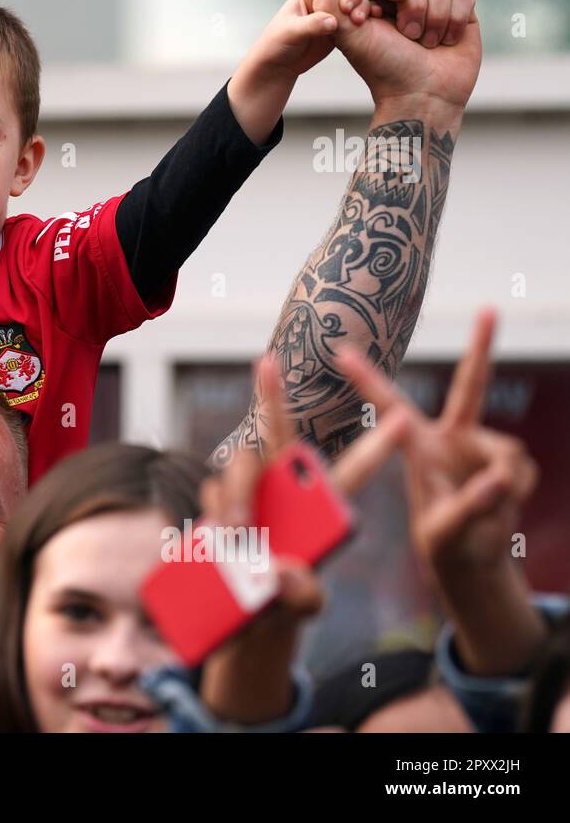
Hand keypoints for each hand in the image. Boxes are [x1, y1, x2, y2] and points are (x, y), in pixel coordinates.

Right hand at [199, 353, 408, 721]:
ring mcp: (248, 493)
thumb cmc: (284, 603)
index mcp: (320, 508)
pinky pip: (212, 493)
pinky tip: (218, 537)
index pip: (353, 472)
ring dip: (238, 491)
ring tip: (238, 531)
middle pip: (278, 436)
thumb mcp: (301, 607)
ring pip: (239, 466)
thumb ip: (302, 596)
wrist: (240, 614)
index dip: (379, 446)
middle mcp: (283, 489)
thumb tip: (283, 572)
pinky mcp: (218, 504)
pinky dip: (215, 512)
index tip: (405, 416)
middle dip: (271, 396)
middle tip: (267, 361)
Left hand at [246, 0, 379, 81]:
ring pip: (355, 0)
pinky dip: (364, 19)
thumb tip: (333, 21)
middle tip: (351, 9)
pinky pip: (357, 18)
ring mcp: (333, 13)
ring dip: (362, 6)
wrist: (278, 67)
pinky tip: (366, 26)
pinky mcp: (340, 29)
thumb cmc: (276, 45)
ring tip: (358, 20)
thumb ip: (312, 25)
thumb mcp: (292, 33)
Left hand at [320, 0, 481, 110]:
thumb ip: (331, 4)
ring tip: (425, 42)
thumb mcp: (351, 37)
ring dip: (433, 14)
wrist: (423, 95)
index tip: (370, 17)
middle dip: (408, 5)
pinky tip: (446, 41)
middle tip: (406, 36)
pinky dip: (454, 18)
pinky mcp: (460, 7)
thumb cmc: (384, 68)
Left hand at [336, 308, 537, 575]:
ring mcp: (480, 446)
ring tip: (482, 508)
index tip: (341, 351)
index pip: (389, 407)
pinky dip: (518, 491)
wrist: (469, 556)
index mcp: (418, 448)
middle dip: (483, 346)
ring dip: (506, 486)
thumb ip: (472, 506)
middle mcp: (450, 437)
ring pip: (509, 454)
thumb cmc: (444, 542)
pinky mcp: (507, 459)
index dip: (367, 379)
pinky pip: (523, 469)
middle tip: (490, 308)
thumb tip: (500, 478)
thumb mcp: (447, 532)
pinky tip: (500, 503)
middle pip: (471, 387)